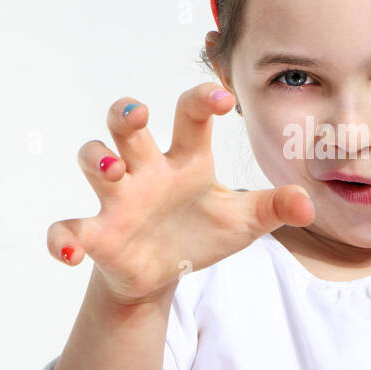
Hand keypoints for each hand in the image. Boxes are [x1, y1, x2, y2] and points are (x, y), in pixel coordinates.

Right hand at [47, 83, 314, 304]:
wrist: (165, 270)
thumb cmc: (203, 231)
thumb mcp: (243, 221)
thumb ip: (274, 208)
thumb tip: (308, 204)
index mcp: (185, 160)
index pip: (188, 117)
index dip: (200, 101)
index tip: (221, 98)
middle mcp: (146, 169)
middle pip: (126, 126)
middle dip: (126, 113)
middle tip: (139, 116)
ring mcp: (117, 199)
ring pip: (92, 159)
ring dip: (96, 158)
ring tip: (113, 171)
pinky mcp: (96, 233)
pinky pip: (68, 229)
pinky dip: (62, 239)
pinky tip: (70, 254)